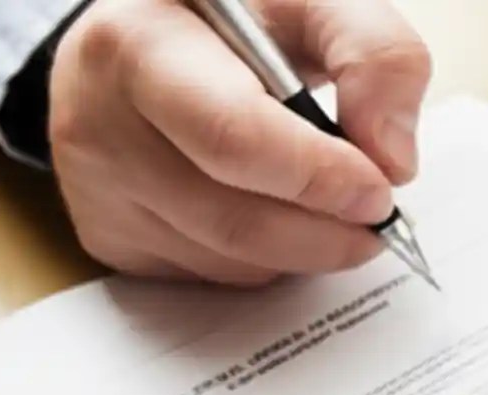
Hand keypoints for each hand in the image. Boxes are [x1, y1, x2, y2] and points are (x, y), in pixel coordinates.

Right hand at [48, 0, 430, 283]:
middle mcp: (97, 118)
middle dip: (327, 233)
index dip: (318, 177)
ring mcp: (94, 187)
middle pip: (234, 219)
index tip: (378, 192)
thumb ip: (373, 57)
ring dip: (303, 250)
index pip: (233, 136)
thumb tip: (393, 159)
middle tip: (377, 220)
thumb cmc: (239, 23)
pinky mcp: (107, 235)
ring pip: (230, 259)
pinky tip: (276, 213)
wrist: (150, 41)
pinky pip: (210, 276)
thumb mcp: (314, 5)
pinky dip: (266, 259)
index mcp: (140, 42)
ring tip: (332, 209)